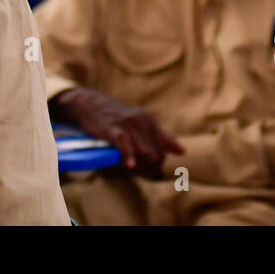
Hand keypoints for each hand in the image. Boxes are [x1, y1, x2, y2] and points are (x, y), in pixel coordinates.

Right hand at [53, 87, 183, 174]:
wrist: (91, 104)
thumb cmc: (116, 118)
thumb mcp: (141, 123)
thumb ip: (162, 137)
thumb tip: (183, 151)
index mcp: (149, 121)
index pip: (163, 149)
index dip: (157, 162)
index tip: (145, 167)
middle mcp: (142, 121)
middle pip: (156, 155)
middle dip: (148, 167)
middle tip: (135, 169)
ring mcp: (128, 125)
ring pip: (144, 153)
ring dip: (139, 166)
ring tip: (130, 168)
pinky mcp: (114, 129)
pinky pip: (126, 146)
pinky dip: (128, 157)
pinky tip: (128, 166)